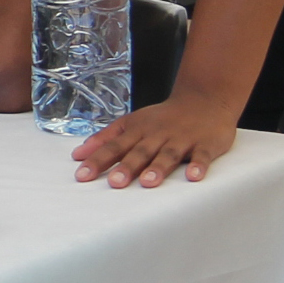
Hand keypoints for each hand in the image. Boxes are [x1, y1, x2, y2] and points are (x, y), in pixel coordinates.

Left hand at [70, 88, 240, 186]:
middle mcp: (158, 134)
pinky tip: (194, 177)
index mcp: (138, 130)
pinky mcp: (205, 144)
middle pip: (140, 151)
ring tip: (149, 183)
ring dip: (158, 168)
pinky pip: (202, 155)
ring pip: (168, 154)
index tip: (82, 176)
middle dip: (127, 167)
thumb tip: (77, 155)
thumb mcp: (132, 122)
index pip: (114, 146)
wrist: (204, 99)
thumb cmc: (163, 118)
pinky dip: (198, 165)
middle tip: (115, 182)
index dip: (98, 160)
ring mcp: (182, 139)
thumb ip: (105, 138)